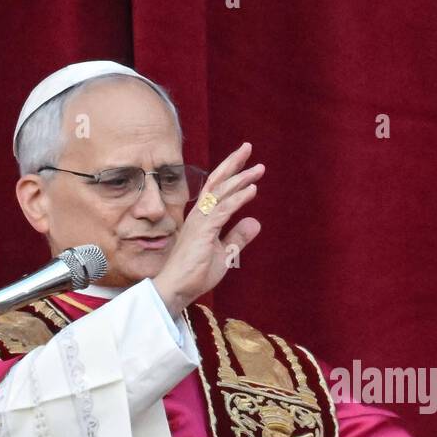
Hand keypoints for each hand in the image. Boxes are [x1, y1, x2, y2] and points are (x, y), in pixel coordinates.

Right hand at [154, 142, 264, 314]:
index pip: (217, 189)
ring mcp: (200, 221)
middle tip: (248, 147)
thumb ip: (237, 238)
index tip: (248, 162)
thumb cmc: (195, 273)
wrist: (178, 289)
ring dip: (240, 179)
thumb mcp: (224, 254)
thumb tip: (255, 222)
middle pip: (216, 182)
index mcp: (203, 217)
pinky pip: (222, 210)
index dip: (232, 174)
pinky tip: (252, 191)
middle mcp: (199, 214)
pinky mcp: (203, 232)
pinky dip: (238, 199)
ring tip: (258, 168)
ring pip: (220, 192)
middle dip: (233, 164)